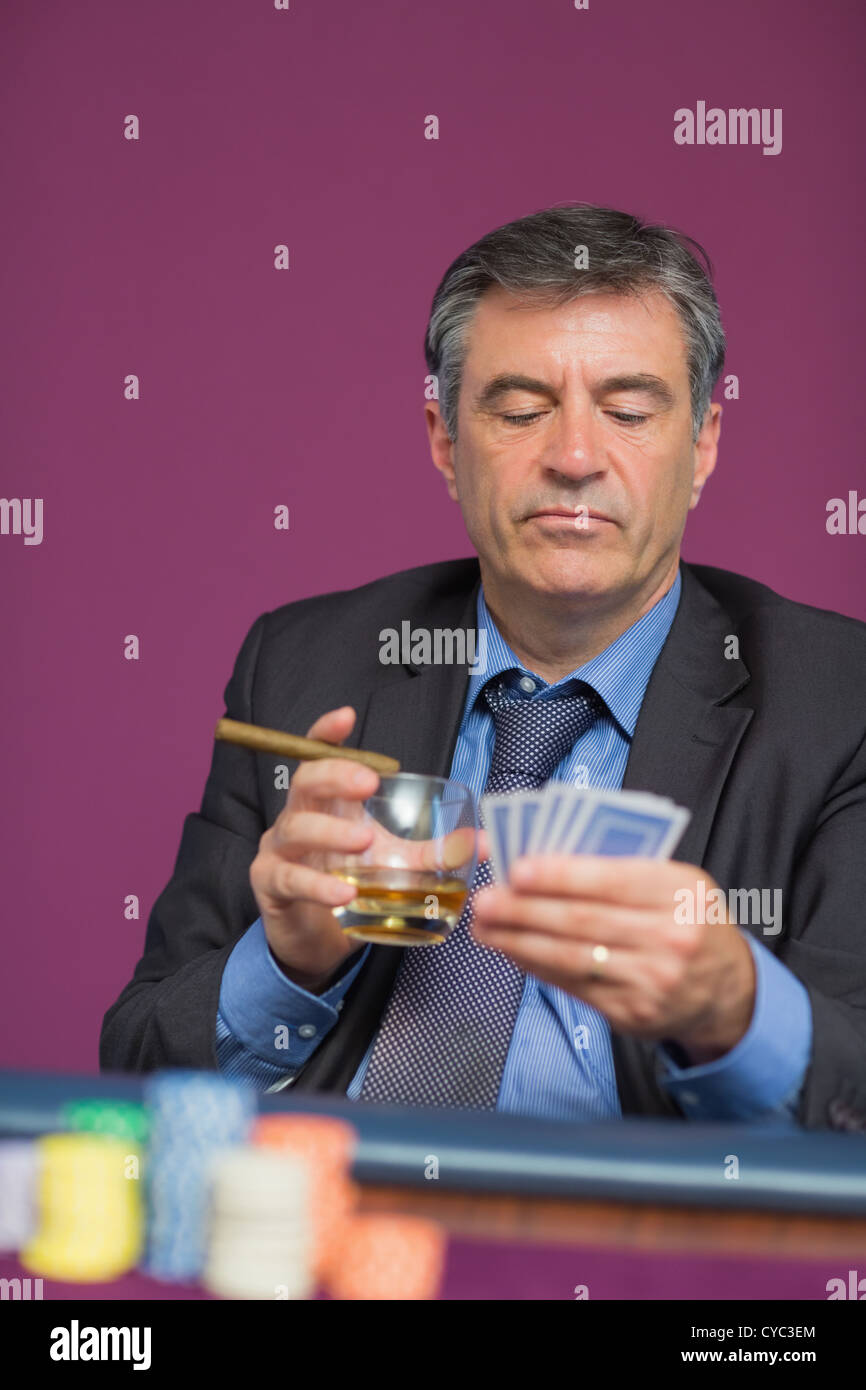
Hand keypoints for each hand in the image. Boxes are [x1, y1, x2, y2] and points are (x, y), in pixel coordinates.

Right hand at [250, 706, 482, 990]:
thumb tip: (483, 844)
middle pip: (304, 782)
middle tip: (367, 783)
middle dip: (334, 776)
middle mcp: (297, 818)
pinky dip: (316, 885)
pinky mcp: (270, 886)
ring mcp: (279, 851)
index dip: (326, 734)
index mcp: (326, 804)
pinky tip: (341, 894)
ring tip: (363, 841)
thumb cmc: (350, 886)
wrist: (317, 941)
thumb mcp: (392, 864)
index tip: (347, 716)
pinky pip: (289, 879)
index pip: (319, 757)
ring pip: (295, 829)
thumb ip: (432, 853)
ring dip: (330, 832)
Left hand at [472, 855, 756, 1060]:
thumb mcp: (672, 882)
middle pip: (584, 920)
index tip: (518, 868)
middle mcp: (671, 936)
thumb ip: (616, 865)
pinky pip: (574, 986)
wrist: (728, 990)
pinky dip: (536, 966)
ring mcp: (653, 980)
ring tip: (485, 925)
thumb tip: (540, 850)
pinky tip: (512, 950)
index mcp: (681, 891)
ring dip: (519, 940)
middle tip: (486, 898)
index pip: (614, 879)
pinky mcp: (633, 1013)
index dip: (562, 874)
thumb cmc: (687, 920)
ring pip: (572, 956)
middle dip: (525, 909)